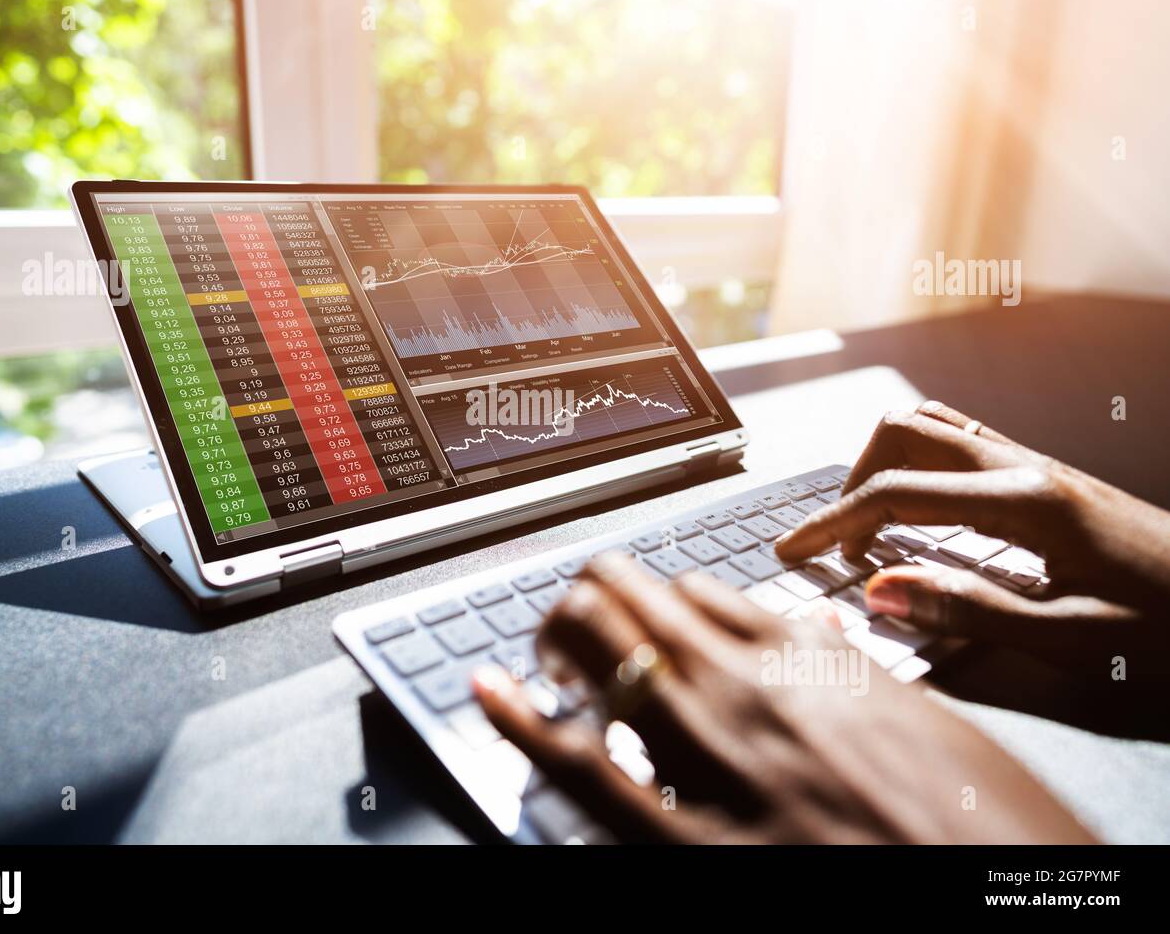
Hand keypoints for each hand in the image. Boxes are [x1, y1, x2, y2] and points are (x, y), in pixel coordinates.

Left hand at [473, 553, 1094, 842]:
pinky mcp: (691, 842)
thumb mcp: (931, 728)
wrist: (1001, 899)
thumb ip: (856, 676)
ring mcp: (721, 761)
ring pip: (604, 651)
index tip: (641, 605)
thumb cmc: (985, 829)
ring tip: (540, 645)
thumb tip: (810, 640)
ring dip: (559, 636)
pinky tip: (491, 694)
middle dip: (593, 597)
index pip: (707, 593)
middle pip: (641, 600)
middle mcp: (760, 694)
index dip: (659, 596)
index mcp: (822, 663)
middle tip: (574, 616)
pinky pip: (586, 768)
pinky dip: (525, 723)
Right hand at [775, 401, 1169, 682]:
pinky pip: (961, 443)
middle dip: (850, 481)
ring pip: (932, 426)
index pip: (896, 495)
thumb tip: (879, 592)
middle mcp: (1026, 468)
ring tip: (869, 525)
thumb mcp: (1075, 638)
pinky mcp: (1047, 477)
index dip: (832, 523)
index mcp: (1025, 502)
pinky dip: (917, 465)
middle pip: (904, 433)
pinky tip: (920, 512)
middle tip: (835, 543)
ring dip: (884, 464)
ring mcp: (1038, 465)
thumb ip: (972, 612)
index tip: (791, 551)